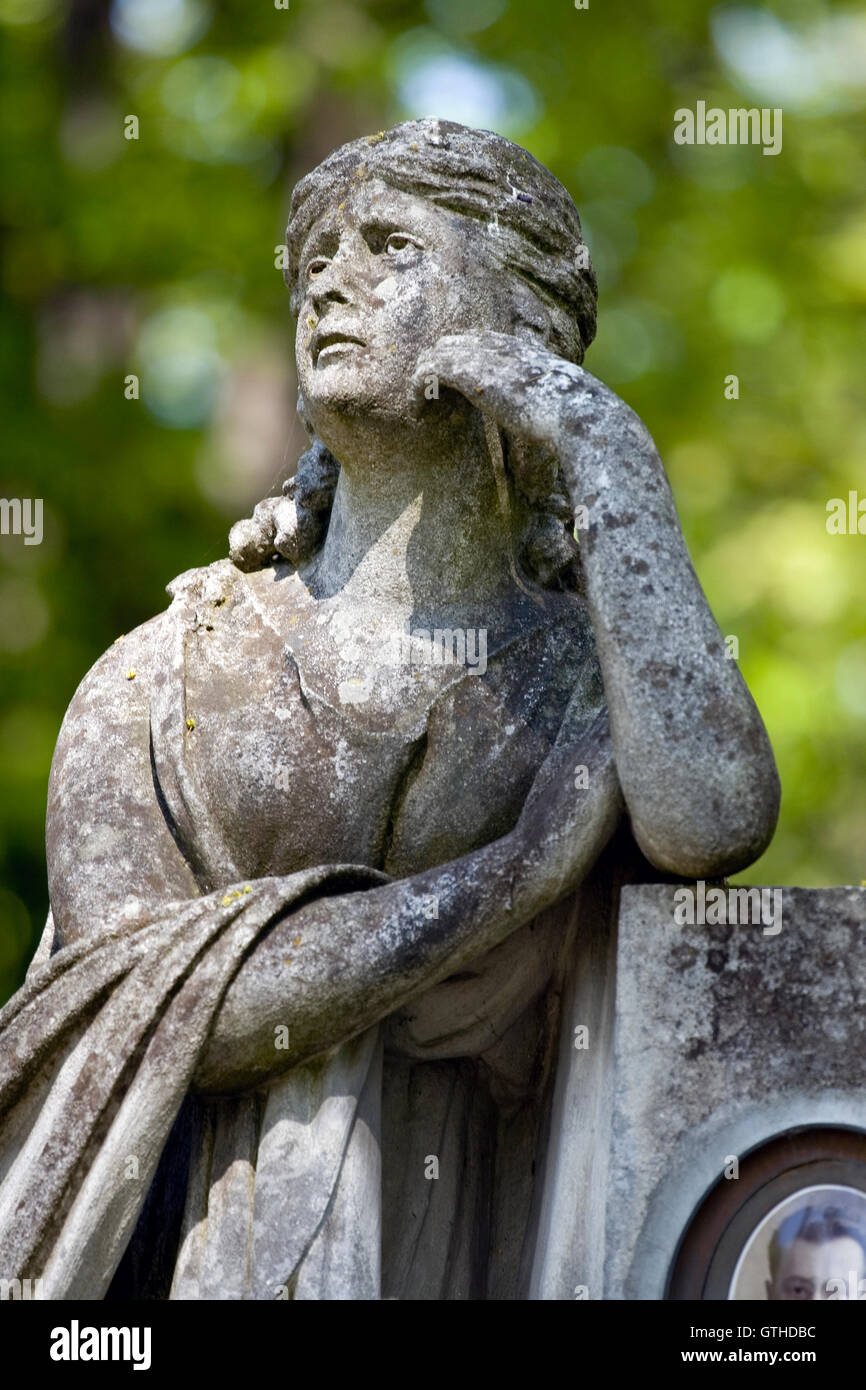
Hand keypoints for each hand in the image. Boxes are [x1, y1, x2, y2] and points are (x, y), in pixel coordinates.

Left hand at [410, 330, 625, 454]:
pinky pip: (429, 371)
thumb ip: (561, 414)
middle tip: (427, 393)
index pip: (487, 341)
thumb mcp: (574, 414)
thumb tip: (570, 437)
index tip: (453, 382)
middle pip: (458, 340)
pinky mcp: (472, 375)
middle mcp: (506, 349)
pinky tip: (417, 413)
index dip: (465, 357)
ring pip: (438, 352)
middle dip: (439, 362)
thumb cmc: (587, 427)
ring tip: (417, 406)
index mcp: (530, 354)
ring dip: (424, 379)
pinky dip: (417, 389)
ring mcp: (488, 359)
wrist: (585, 420)